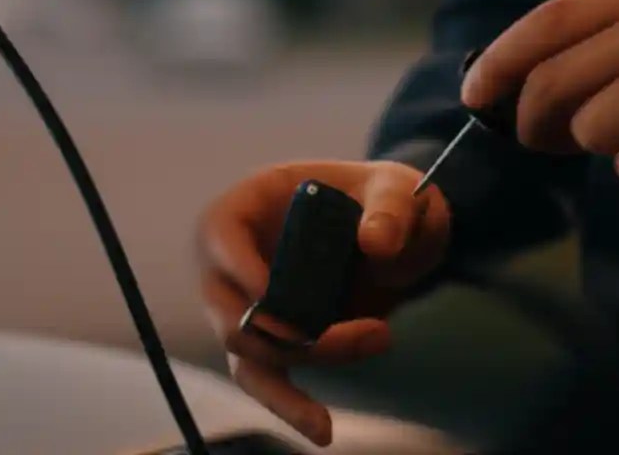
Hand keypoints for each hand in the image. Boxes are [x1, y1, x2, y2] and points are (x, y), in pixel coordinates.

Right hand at [198, 160, 449, 445]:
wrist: (399, 235)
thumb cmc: (383, 200)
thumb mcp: (396, 189)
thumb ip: (391, 207)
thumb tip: (376, 244)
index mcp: (249, 207)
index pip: (220, 234)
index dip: (240, 268)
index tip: (277, 293)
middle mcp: (234, 259)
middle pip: (230, 307)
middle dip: (285, 334)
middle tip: (365, 334)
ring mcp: (247, 304)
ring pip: (242, 355)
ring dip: (284, 386)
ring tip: (324, 421)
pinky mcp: (271, 341)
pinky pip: (267, 378)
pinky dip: (289, 406)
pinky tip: (320, 429)